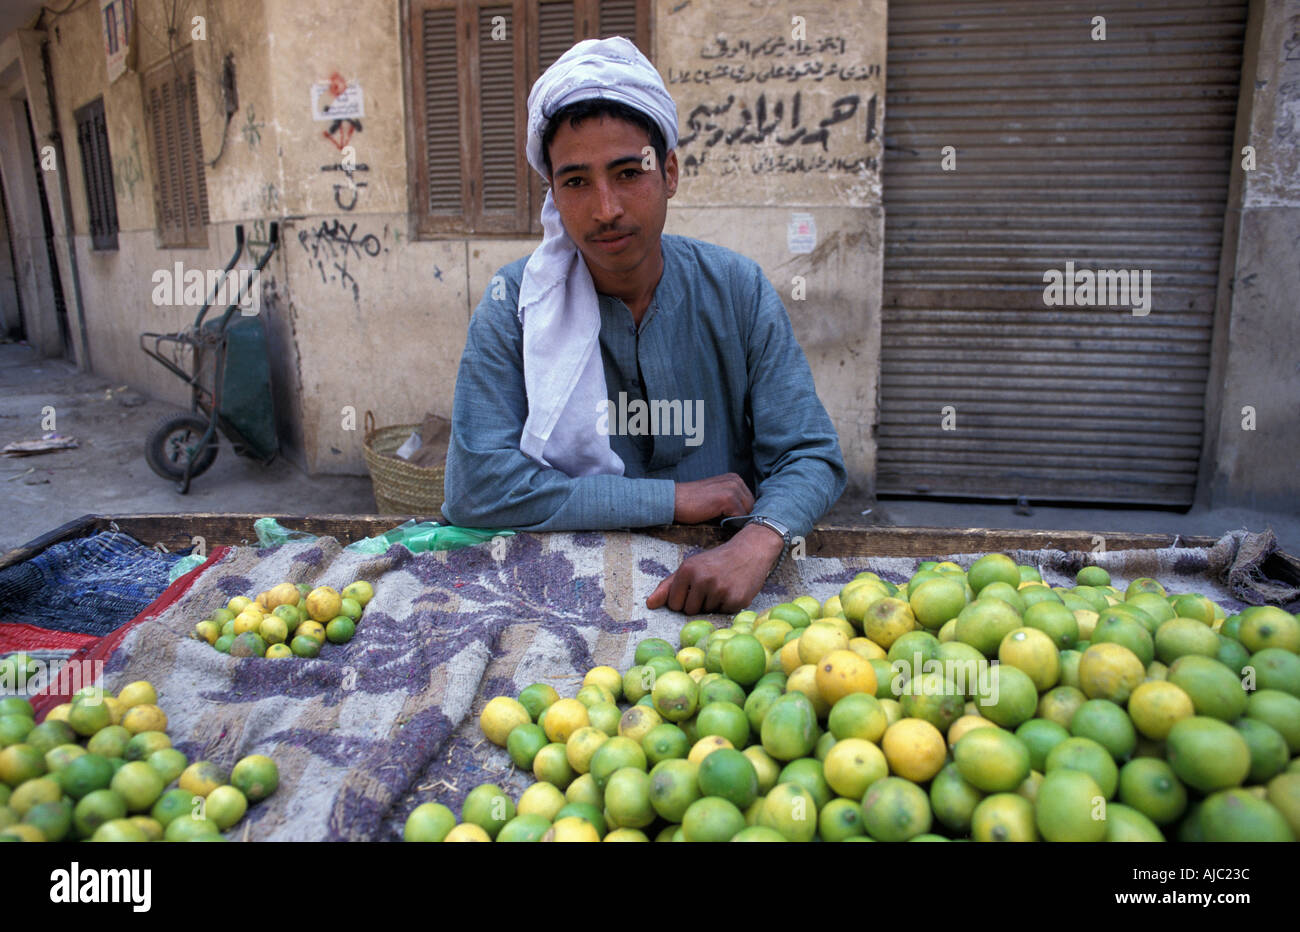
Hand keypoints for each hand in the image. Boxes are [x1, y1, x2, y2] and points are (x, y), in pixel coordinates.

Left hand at [646, 522, 784, 614]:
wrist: (750, 551)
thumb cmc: (716, 561)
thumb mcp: (691, 567)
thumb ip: (668, 586)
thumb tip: (649, 605)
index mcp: (687, 569)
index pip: (674, 604)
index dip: (683, 600)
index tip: (694, 589)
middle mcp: (702, 579)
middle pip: (689, 611)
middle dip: (698, 603)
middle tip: (711, 586)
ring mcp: (720, 590)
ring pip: (706, 613)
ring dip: (713, 604)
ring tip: (722, 586)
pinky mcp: (736, 599)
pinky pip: (723, 613)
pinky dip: (727, 605)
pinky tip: (733, 590)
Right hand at [673, 473, 754, 524]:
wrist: (674, 500)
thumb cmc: (692, 502)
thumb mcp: (716, 495)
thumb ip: (732, 500)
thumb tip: (747, 517)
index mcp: (734, 478)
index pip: (750, 500)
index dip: (743, 512)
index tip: (733, 520)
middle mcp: (735, 480)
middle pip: (752, 506)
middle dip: (742, 517)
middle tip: (729, 525)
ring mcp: (732, 488)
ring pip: (747, 512)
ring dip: (737, 521)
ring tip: (724, 524)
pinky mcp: (728, 499)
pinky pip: (740, 517)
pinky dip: (732, 524)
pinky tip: (720, 522)